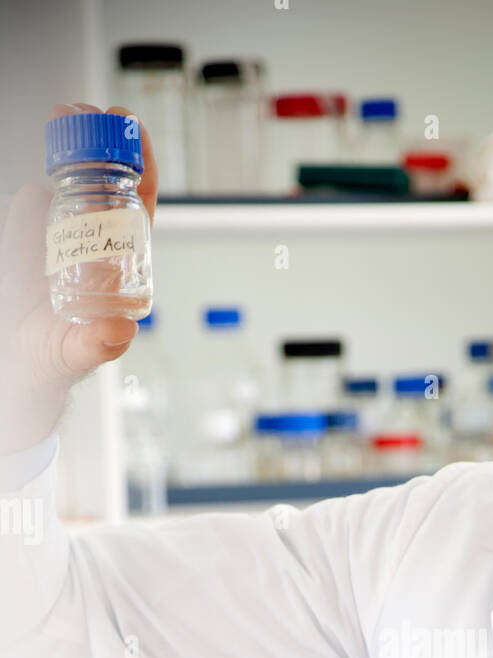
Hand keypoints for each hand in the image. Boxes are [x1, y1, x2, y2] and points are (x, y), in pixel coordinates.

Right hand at [0, 102, 158, 453]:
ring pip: (62, 182)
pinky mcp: (22, 237)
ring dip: (61, 148)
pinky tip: (27, 203)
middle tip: (77, 110)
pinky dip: (26, 198)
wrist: (12, 370)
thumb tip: (121, 330)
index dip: (138, 163)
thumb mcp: (75, 355)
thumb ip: (97, 344)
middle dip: (92, 139)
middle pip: (99, 178)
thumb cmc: (52, 364)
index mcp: (117, 265)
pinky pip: (25, 205)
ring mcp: (55, 237)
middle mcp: (90, 243)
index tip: (130, 126)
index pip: (136, 204)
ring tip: (58, 119)